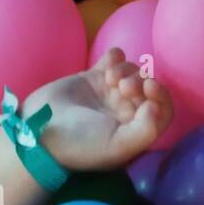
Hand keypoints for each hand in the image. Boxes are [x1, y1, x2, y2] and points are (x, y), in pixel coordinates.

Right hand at [23, 48, 173, 171]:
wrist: (41, 132)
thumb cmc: (80, 145)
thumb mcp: (117, 147)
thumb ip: (145, 131)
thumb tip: (157, 108)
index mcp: (135, 132)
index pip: (162, 110)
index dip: (161, 96)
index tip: (148, 87)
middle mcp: (125, 113)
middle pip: (148, 87)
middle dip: (140, 80)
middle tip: (121, 86)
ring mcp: (110, 94)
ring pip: (133, 70)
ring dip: (126, 69)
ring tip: (109, 79)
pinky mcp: (93, 78)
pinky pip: (114, 59)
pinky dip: (115, 56)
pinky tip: (105, 64)